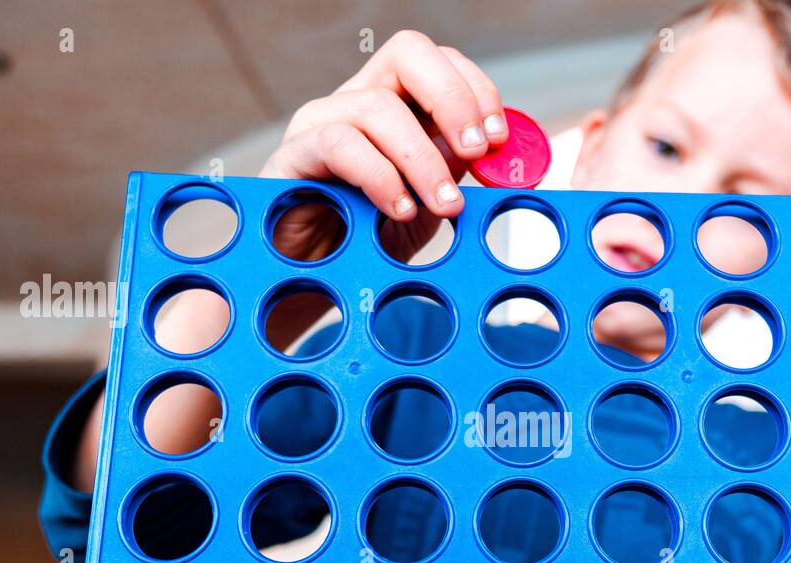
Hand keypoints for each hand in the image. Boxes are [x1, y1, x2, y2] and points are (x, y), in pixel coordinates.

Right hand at [260, 30, 507, 262]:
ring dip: (424, 159)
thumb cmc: (368, 241)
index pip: (438, 64)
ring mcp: (321, 123)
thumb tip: (484, 149)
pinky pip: (339, 144)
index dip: (474, 91)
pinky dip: (380, 177)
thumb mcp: (426, 209)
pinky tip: (400, 209)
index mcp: (396, 105)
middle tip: (475, 151)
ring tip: (444, 204)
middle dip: (453, 100)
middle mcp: (358, 102)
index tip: (498, 139)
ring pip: (378, 107)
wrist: (315, 281)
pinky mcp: (293, 155)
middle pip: (408, 54)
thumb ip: (453, 176)